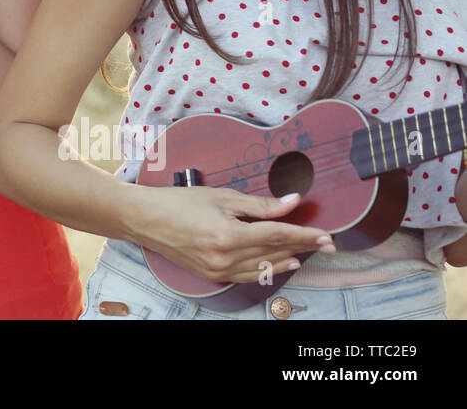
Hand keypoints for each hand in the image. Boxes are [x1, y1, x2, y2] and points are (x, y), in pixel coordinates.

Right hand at [132, 185, 335, 282]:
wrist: (144, 219)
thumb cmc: (177, 202)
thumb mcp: (221, 196)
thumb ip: (259, 204)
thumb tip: (291, 203)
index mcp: (228, 235)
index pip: (277, 235)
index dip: (305, 234)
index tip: (326, 234)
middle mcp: (225, 258)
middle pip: (274, 252)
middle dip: (302, 245)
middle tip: (325, 242)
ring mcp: (218, 270)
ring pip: (264, 267)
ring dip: (288, 258)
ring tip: (307, 252)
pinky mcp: (212, 275)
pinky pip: (248, 275)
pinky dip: (268, 269)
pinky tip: (281, 264)